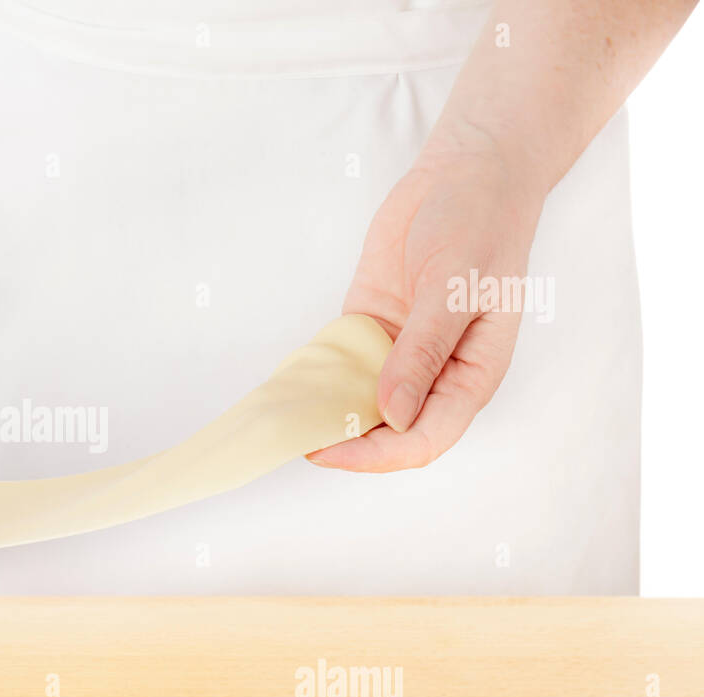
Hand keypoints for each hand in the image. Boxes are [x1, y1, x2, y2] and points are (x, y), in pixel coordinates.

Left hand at [308, 145, 546, 471]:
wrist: (464, 172)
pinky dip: (320, 380)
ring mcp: (402, 352)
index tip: (329, 449)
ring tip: (287, 421)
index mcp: (471, 374)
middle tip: (296, 438)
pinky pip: (344, 367)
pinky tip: (291, 386)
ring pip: (363, 406)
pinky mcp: (373, 328)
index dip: (376, 454)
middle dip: (347, 443)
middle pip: (390, 433)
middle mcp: (437, 373)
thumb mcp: (451, 290)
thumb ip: (423, 352)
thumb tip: (395, 414)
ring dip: (330, 415)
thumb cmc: (479, 225)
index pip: (424, 438)